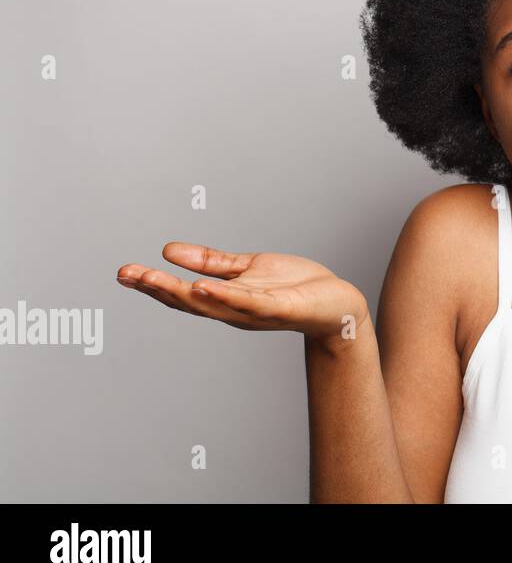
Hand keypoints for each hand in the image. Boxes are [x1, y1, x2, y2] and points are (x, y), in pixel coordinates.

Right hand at [116, 243, 368, 344]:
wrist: (338, 303)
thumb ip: (211, 262)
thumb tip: (169, 251)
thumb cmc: (295, 287)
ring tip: (153, 279)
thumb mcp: (247, 269)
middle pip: (188, 300)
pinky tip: (203, 286)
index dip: (153, 284)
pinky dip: (224, 295)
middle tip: (125, 274)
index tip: (123, 272)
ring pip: (212, 303)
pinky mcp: (278, 307)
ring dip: (181, 291)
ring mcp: (254, 311)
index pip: (182, 292)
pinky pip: (247, 302)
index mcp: (224, 299)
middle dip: (156, 287)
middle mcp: (233, 309)